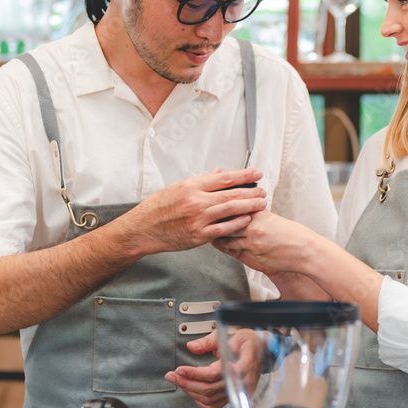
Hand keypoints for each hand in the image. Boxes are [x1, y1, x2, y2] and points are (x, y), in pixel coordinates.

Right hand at [124, 169, 266, 255]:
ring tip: (261, 203)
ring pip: (230, 210)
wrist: (143, 229)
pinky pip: (222, 229)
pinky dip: (237, 224)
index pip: (224, 178)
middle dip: (251, 192)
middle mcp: (196, 201)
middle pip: (231, 194)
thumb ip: (201, 181)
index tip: (257, 173)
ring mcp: (198, 219)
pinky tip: (247, 220)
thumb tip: (219, 172)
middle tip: (263, 190)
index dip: (244, 175)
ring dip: (249, 206)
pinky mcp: (198, 235)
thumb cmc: (158, 208)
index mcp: (192, 186)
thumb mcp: (178, 188)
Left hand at [166, 329, 263, 407]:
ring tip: (178, 381)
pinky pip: (215, 406)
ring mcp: (239, 392)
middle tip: (172, 376)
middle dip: (187, 383)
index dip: (195, 373)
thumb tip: (192, 347)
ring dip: (191, 392)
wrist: (264, 351)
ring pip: (210, 400)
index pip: (214, 374)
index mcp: (243, 366)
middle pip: (209, 390)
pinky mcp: (235, 396)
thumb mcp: (232, 334)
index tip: (180, 370)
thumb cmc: (250, 342)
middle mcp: (242, 383)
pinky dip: (201, 401)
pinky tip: (193, 391)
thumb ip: (210, 341)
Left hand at [212, 209, 316, 274]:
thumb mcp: (274, 220)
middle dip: (214, 216)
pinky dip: (223, 245)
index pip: (236, 203)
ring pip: (227, 233)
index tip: (212, 200)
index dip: (223, 202)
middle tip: (202, 213)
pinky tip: (217, 243)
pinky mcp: (254, 252)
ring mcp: (253, 238)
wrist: (305, 251)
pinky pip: (233, 248)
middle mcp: (255, 223)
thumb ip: (258, 216)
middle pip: (228, 216)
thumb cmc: (293, 236)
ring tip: (206, 228)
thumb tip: (246, 211)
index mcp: (260, 212)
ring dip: (215, 231)